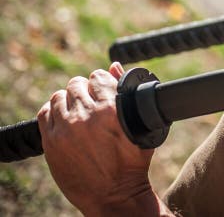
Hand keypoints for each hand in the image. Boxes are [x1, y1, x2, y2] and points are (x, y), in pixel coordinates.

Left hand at [37, 63, 168, 215]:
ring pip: (60, 96)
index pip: (99, 77)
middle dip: (85, 90)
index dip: (102, 82)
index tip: (103, 90)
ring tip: (78, 111)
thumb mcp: (139, 126)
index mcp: (111, 110)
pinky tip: (64, 118)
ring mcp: (66, 129)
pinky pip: (45, 113)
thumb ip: (126, 94)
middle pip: (77, 84)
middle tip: (92, 102)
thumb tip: (114, 67)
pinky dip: (53, 111)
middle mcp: (86, 116)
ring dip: (69, 100)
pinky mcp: (51, 142)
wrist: (114, 195)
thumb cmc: (132, 162)